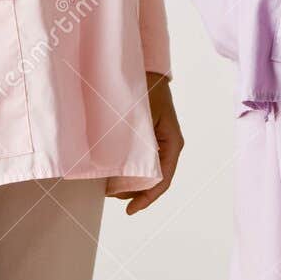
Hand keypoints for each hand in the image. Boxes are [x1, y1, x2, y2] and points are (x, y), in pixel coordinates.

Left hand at [117, 73, 183, 214]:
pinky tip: (113, 170)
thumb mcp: (141, 118)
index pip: (163, 179)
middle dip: (133, 192)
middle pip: (154, 179)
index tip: (130, 210)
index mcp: (172, 143)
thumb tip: (119, 169)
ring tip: (108, 185)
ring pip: (147, 171)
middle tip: (109, 194)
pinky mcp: (150, 138)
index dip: (147, 198)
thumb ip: (135, 142)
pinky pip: (142, 160)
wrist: (147, 69)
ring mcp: (160, 143)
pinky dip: (129, 168)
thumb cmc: (146, 89)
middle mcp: (168, 146)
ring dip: (130, 181)